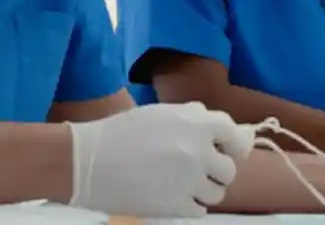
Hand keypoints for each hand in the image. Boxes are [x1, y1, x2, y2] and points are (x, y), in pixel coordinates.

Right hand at [66, 101, 251, 217]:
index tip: (221, 150)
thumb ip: (198, 118)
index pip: (236, 135)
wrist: (86, 162)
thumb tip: (238, 131)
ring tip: (180, 183)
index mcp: (197, 123)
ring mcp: (188, 181)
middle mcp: (198, 151)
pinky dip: (190, 205)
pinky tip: (172, 195)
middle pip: (229, 169)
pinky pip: (200, 210)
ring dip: (203, 189)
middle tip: (195, 169)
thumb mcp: (163, 113)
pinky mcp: (174, 207)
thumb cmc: (123, 133)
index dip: (231, 144)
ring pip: (217, 193)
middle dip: (215, 170)